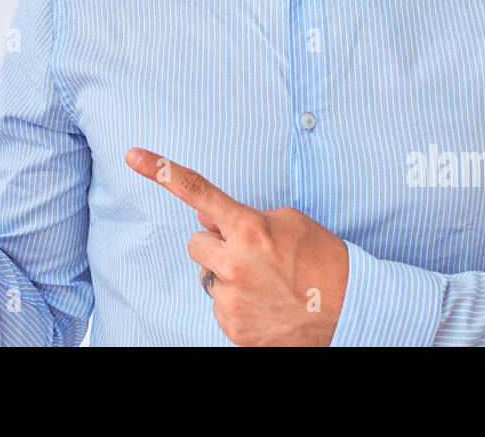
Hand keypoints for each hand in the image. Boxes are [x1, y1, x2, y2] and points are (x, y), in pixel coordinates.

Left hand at [125, 147, 347, 345]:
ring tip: (267, 283)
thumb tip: (205, 215)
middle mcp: (234, 263)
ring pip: (208, 276)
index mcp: (249, 228)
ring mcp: (232, 300)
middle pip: (197, 242)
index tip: (132, 155)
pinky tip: (266, 304)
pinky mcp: (233, 329)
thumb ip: (243, 216)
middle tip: (254, 254)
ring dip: (228, 276)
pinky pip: (220, 306)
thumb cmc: (322, 259)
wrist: (351, 310)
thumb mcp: (289, 221)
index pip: (196, 191)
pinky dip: (238, 304)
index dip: (161, 170)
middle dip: (217, 245)